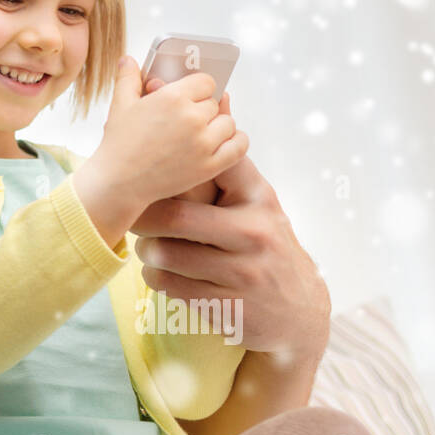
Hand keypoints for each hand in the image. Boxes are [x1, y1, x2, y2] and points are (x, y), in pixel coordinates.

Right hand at [88, 57, 248, 209]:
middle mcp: (191, 117)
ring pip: (228, 124)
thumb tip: (128, 59)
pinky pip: (239, 147)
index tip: (193, 97)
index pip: (205, 82)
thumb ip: (128, 78)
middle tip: (190, 120)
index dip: (199, 89)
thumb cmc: (119, 144)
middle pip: (214, 103)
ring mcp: (203, 143)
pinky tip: (225, 142)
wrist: (119, 182)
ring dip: (218, 127)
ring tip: (204, 133)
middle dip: (203, 109)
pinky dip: (236, 142)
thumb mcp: (120, 105)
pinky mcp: (210, 166)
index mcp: (172, 97)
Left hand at [129, 155, 331, 361]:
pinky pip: (168, 285)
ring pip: (165, 254)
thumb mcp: (258, 204)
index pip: (212, 165)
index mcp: (259, 199)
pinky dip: (154, 276)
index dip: (174, 168)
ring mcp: (243, 272)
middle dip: (144, 218)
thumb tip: (197, 123)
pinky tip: (161, 272)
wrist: (298, 311)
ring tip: (149, 247)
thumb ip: (228, 172)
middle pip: (175, 217)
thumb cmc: (265, 246)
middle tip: (135, 218)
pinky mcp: (227, 305)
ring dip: (146, 250)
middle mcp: (255, 233)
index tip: (154, 175)